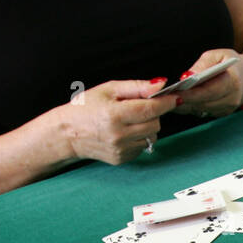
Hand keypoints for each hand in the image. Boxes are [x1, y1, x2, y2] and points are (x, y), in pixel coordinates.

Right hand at [58, 79, 178, 164]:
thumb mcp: (109, 89)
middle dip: (154, 114)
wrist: (67, 133)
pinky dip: (139, 137)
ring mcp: (120, 149)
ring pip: (151, 137)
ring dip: (147, 126)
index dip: (166, 102)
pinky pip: (142, 147)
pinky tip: (124, 131)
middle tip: (142, 107)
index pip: (150, 109)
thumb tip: (161, 84)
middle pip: (155, 124)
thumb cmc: (85, 108)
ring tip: (130, 119)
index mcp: (114, 115)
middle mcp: (118, 135)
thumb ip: (137, 87)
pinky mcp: (121, 158)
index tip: (174, 97)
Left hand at [170, 48, 242, 117]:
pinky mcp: (221, 113)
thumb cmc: (232, 63)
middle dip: (182, 100)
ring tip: (166, 99)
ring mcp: (227, 109)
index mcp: (232, 82)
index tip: (175, 91)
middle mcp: (231, 99)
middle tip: (164, 97)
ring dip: (183, 105)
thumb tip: (186, 76)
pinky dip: (189, 107)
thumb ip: (202, 65)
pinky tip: (176, 102)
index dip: (191, 93)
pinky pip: (202, 112)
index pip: (209, 91)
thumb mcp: (218, 55)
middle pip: (202, 103)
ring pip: (200, 110)